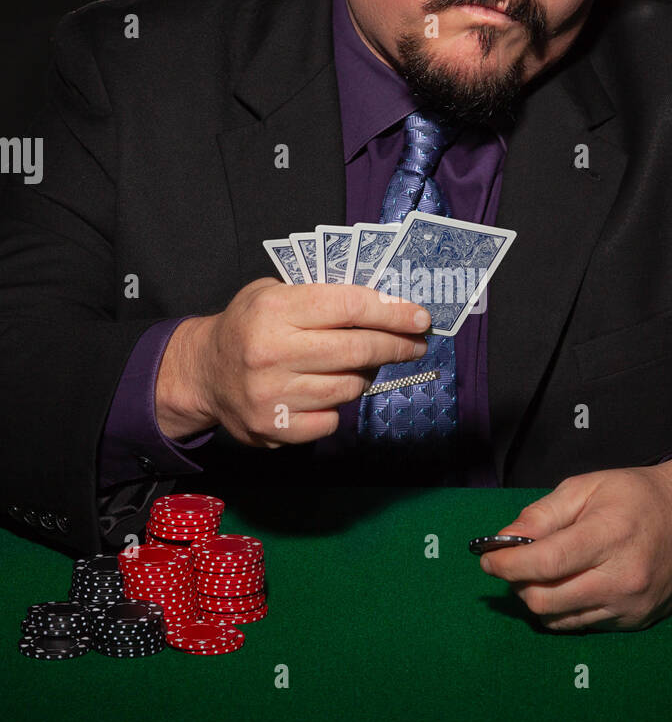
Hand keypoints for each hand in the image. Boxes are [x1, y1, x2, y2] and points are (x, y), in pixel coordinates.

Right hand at [155, 278, 430, 445]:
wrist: (202, 373)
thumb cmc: (248, 325)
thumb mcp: (272, 292)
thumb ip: (320, 294)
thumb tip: (385, 304)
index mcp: (274, 310)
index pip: (349, 306)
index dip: (392, 312)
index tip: (420, 317)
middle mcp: (272, 352)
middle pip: (357, 350)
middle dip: (396, 345)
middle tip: (416, 344)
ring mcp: (273, 394)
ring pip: (349, 387)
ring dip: (364, 376)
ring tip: (359, 365)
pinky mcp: (274, 428)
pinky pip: (331, 419)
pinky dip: (337, 406)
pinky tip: (326, 392)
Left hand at [480, 454, 671, 632]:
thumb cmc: (634, 495)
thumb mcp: (585, 488)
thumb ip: (542, 515)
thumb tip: (504, 542)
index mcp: (609, 534)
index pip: (546, 562)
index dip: (508, 565)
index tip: (487, 559)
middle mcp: (622, 576)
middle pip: (545, 600)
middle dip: (518, 584)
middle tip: (514, 566)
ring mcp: (631, 604)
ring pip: (559, 619)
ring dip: (538, 599)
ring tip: (542, 574)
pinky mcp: (636, 621)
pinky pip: (582, 624)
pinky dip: (564, 608)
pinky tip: (571, 584)